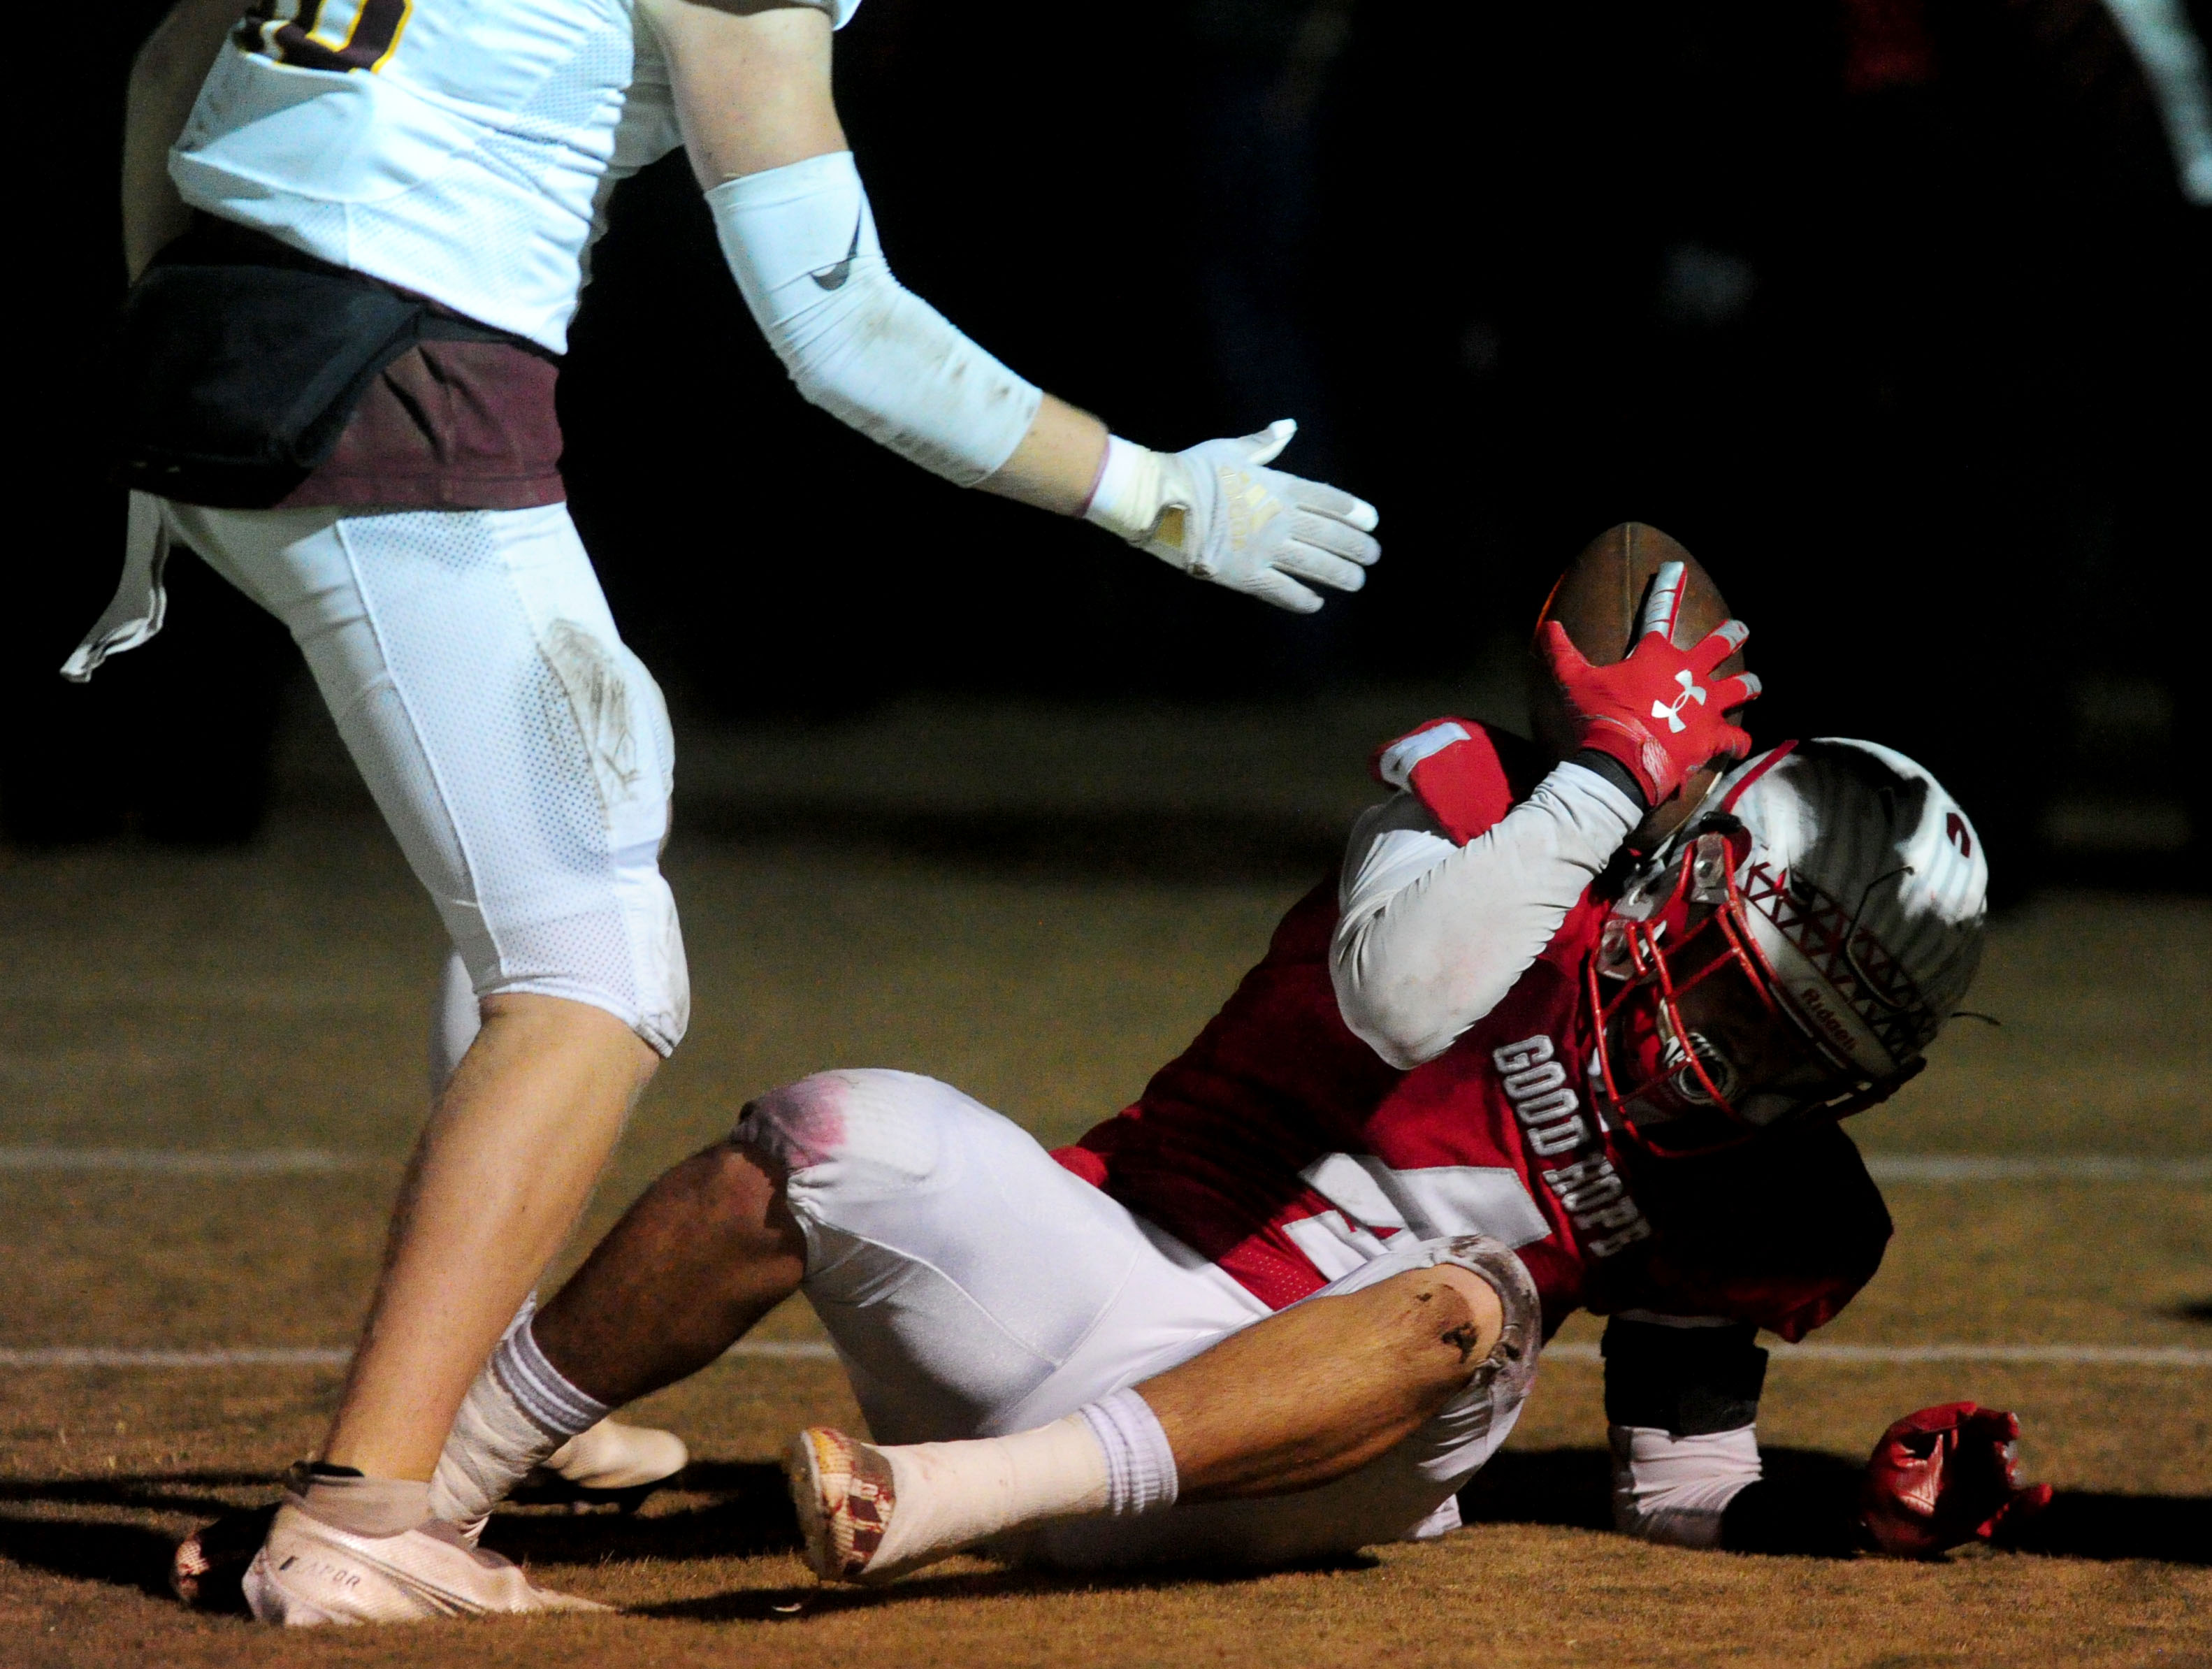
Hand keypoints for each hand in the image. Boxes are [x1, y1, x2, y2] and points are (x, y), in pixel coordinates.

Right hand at [1084, 421, 1379, 613]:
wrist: (1157, 498)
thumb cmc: (1191, 469)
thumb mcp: (1231, 450)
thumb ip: (1265, 444)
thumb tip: (1289, 425)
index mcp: (1278, 486)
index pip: (1328, 499)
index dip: (1354, 511)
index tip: (1372, 520)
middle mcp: (1279, 519)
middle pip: (1330, 534)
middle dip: (1357, 546)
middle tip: (1373, 556)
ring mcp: (1264, 548)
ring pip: (1315, 565)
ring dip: (1341, 574)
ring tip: (1358, 581)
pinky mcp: (1245, 574)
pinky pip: (1282, 591)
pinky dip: (1302, 599)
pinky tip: (1316, 602)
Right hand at [1536, 560, 1759, 804]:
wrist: (1621, 762)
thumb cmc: (1599, 717)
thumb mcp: (1573, 682)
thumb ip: (1562, 652)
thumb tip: (1548, 625)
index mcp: (1657, 655)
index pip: (1661, 611)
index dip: (1669, 587)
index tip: (1678, 568)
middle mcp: (1689, 673)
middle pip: (1720, 643)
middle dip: (1732, 633)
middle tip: (1739, 629)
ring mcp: (1706, 705)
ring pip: (1741, 686)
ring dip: (1749, 684)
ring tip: (1753, 683)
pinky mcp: (1713, 736)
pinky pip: (1736, 737)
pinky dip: (1739, 740)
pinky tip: (1740, 743)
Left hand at [1859, 1401, 2051, 1557]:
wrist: (1876, 1518)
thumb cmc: (1886, 1470)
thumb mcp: (1903, 1437)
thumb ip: (1933, 1420)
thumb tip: (1972, 1406)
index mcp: (1954, 1438)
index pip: (1984, 1425)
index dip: (1999, 1422)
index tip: (2010, 1424)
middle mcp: (1972, 1463)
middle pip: (2001, 1449)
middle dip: (2002, 1449)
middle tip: (1996, 1452)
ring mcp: (1979, 1492)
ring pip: (2009, 1480)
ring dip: (2010, 1475)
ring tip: (2002, 1473)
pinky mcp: (1983, 1521)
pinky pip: (2012, 1514)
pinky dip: (2029, 1505)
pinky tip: (2043, 1493)